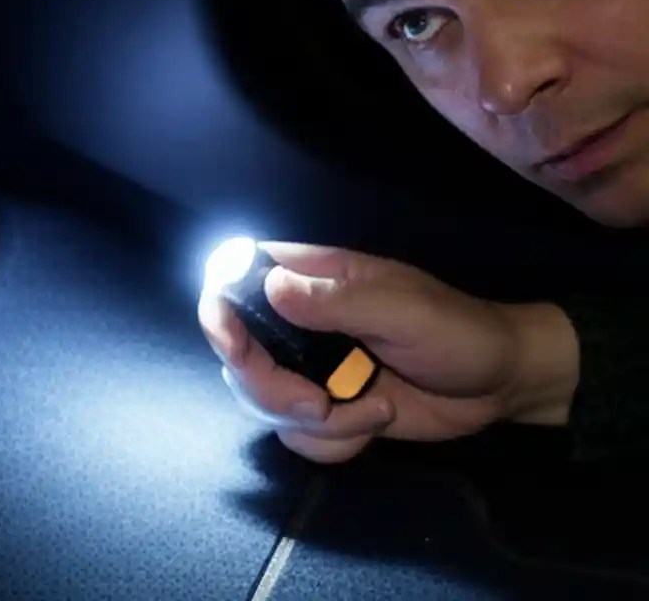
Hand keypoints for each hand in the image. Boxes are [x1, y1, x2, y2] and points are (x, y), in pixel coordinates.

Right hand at [198, 242, 579, 463]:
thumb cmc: (458, 331)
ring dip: (313, 421)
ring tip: (369, 413)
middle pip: (238, 356)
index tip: (231, 343)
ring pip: (263, 402)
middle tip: (319, 404)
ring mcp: (309, 368)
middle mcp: (297, 322)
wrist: (501, 384)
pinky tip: (374, 424)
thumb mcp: (403, 310)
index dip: (218, 308)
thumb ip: (336, 300)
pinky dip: (333, 442)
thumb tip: (271, 286)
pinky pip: (296, 435)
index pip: (234, 278)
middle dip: (271, 389)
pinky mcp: (326, 409)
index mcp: (311, 279)